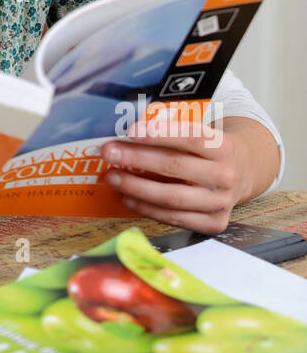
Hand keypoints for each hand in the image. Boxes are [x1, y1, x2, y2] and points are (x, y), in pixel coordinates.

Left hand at [99, 106, 236, 233]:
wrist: (243, 172)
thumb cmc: (209, 149)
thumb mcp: (202, 133)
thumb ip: (172, 131)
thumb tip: (127, 132)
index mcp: (224, 146)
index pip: (189, 136)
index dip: (159, 134)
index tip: (129, 130)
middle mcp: (225, 175)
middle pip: (175, 166)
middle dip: (137, 158)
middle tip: (109, 152)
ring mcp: (221, 202)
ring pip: (172, 196)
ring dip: (136, 187)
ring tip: (111, 177)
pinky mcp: (214, 223)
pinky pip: (175, 218)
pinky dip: (147, 209)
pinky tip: (128, 198)